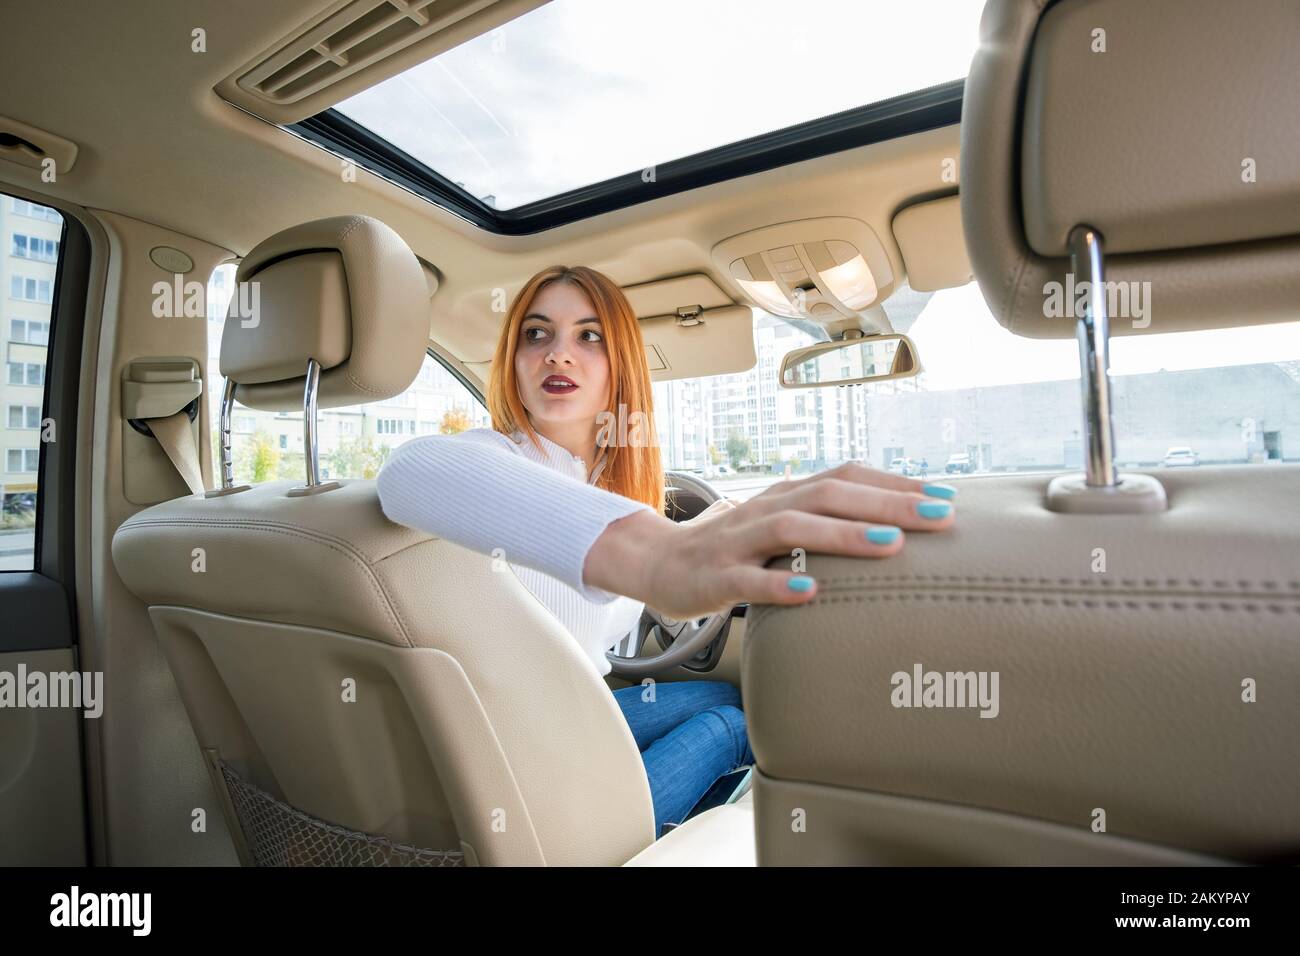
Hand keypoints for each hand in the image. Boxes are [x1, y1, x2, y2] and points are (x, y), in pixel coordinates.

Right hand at [584, 463, 955, 619]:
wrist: (657, 563)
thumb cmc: (732, 548)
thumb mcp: (779, 525)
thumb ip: (825, 519)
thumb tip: (894, 521)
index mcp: (786, 496)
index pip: (845, 478)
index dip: (895, 483)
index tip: (947, 498)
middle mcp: (766, 509)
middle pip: (829, 495)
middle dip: (887, 503)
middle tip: (940, 517)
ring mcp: (739, 542)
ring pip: (792, 529)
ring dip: (844, 535)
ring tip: (891, 544)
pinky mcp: (714, 578)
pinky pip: (746, 581)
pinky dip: (778, 585)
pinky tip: (810, 593)